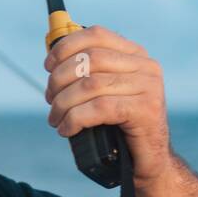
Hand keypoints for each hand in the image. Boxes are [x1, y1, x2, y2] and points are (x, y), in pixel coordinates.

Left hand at [43, 25, 170, 189]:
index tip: (48, 66)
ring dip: (63, 103)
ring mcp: (148, 87)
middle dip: (60, 79)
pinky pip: (99, 108)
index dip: (66, 47)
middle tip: (51, 100)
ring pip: (90, 85)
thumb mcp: (105, 93)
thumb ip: (89, 74)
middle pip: (89, 60)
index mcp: (135, 55)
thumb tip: (52, 63)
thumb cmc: (120, 128)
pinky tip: (66, 129)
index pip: (96, 35)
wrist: (149, 161)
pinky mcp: (145, 110)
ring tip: (55, 119)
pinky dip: (75, 119)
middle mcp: (145, 66)